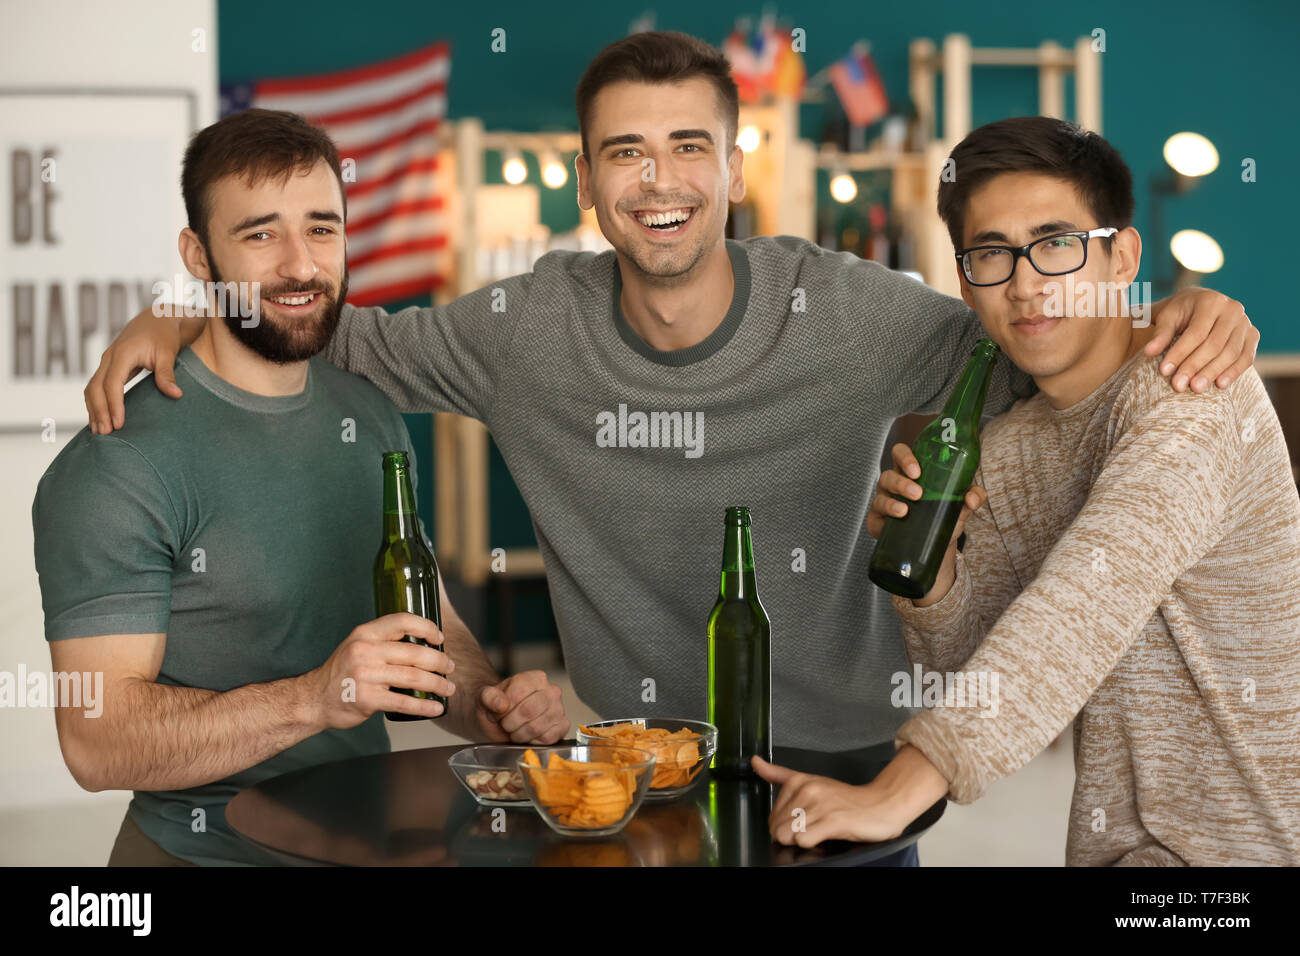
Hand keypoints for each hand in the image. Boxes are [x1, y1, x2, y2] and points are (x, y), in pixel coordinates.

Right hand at [85, 304, 201, 433]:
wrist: (157, 318)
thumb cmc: (164, 334)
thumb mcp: (168, 352)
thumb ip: (167, 373)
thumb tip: (175, 394)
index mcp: (122, 354)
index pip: (112, 383)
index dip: (113, 404)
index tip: (118, 423)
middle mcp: (109, 358)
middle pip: (95, 388)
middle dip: (99, 411)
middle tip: (106, 434)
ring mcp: (107, 362)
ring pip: (92, 388)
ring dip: (94, 409)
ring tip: (100, 432)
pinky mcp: (110, 367)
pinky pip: (96, 387)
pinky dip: (96, 403)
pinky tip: (100, 419)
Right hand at [306, 612, 454, 728]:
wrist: (313, 699)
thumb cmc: (342, 673)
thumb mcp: (357, 646)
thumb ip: (383, 642)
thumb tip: (422, 642)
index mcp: (365, 634)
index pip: (402, 621)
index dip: (426, 627)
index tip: (439, 638)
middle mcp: (365, 651)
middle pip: (414, 652)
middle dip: (439, 661)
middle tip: (450, 668)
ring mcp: (366, 675)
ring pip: (413, 677)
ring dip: (437, 684)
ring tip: (448, 689)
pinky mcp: (367, 699)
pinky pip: (403, 702)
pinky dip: (424, 706)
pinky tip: (436, 708)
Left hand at [474, 669, 568, 743]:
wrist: (503, 718)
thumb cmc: (498, 706)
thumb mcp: (486, 697)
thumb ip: (489, 697)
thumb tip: (501, 704)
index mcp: (534, 678)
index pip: (518, 693)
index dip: (503, 708)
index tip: (498, 713)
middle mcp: (551, 691)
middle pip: (529, 710)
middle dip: (510, 722)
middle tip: (505, 724)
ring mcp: (559, 709)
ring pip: (537, 727)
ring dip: (519, 734)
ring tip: (515, 730)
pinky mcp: (562, 726)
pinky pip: (547, 739)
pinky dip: (532, 741)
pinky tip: (527, 735)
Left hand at [752, 756, 909, 845]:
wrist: (881, 805)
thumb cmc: (846, 799)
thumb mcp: (811, 781)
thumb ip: (779, 775)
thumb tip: (755, 762)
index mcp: (799, 781)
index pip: (771, 816)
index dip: (785, 825)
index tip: (803, 820)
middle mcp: (808, 790)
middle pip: (777, 828)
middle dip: (792, 835)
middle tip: (813, 827)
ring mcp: (820, 805)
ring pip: (788, 836)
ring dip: (803, 840)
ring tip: (820, 831)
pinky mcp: (832, 821)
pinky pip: (804, 841)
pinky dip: (812, 844)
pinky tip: (825, 836)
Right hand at [868, 443, 986, 605]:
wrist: (935, 546)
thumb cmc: (944, 517)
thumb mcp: (960, 505)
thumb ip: (973, 497)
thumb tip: (972, 497)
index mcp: (912, 473)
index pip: (901, 454)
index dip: (906, 457)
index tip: (918, 470)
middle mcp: (895, 483)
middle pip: (888, 471)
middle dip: (901, 479)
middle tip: (918, 490)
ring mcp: (884, 500)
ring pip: (883, 488)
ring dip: (897, 494)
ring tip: (908, 507)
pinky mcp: (878, 518)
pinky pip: (877, 509)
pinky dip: (888, 509)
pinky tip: (900, 514)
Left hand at [1147, 287, 1257, 392]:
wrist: (1200, 306)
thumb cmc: (1179, 313)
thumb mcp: (1167, 318)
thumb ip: (1160, 334)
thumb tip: (1149, 352)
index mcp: (1210, 300)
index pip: (1195, 332)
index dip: (1180, 353)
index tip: (1164, 371)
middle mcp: (1232, 309)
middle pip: (1214, 344)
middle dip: (1195, 366)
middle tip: (1179, 386)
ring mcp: (1245, 323)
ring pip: (1231, 352)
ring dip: (1213, 372)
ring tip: (1196, 388)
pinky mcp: (1253, 336)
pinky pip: (1246, 357)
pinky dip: (1234, 372)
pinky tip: (1220, 385)